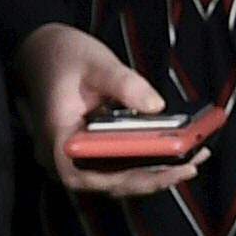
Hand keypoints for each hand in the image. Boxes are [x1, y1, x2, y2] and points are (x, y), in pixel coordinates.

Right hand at [17, 22, 204, 200]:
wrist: (42, 51)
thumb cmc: (62, 56)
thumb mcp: (96, 62)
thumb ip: (125, 83)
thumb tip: (157, 106)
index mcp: (57, 138)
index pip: (87, 175)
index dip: (126, 178)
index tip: (160, 170)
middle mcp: (64, 157)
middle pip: (110, 183)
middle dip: (153, 178)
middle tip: (190, 165)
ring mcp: (78, 159)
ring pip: (118, 179)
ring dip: (156, 173)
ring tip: (193, 159)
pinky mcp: (92, 155)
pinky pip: (120, 168)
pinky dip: (148, 163)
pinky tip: (177, 152)